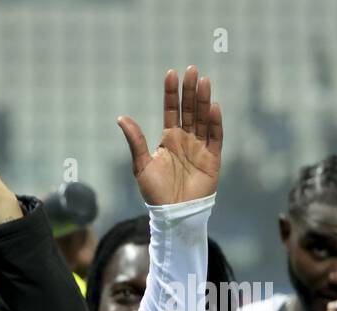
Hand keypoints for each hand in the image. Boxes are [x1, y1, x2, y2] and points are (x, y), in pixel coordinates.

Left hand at [117, 66, 221, 205]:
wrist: (173, 213)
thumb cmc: (155, 192)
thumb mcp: (141, 164)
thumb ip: (135, 140)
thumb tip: (121, 118)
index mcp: (168, 139)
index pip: (171, 110)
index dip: (171, 93)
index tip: (171, 74)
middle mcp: (185, 139)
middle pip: (189, 110)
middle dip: (189, 91)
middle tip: (191, 70)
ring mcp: (200, 147)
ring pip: (203, 119)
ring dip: (203, 100)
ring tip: (202, 81)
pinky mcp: (212, 158)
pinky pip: (215, 136)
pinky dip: (214, 122)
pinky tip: (212, 106)